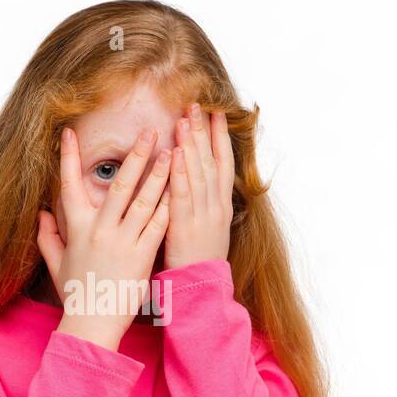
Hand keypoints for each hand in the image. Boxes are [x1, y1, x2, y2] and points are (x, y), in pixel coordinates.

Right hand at [36, 126, 171, 350]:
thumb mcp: (57, 264)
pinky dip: (169, 205)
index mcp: (76, 228)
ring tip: (172, 152)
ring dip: (159, 174)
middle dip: (135, 156)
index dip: (67, 158)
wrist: (92, 324)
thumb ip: (47, 237)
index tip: (69, 132)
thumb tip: (41, 215)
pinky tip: (181, 188)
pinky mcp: (142, 256)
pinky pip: (158, 224)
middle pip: (119, 185)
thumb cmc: (76, 294)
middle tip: (149, 132)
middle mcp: (100, 230)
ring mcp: (122, 242)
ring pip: (143, 200)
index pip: (69, 186)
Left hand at [163, 102, 233, 270]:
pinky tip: (173, 154)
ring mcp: (203, 216)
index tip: (217, 113)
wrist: (202, 291)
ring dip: (191, 145)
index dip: (220, 138)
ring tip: (185, 119)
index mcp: (222, 206)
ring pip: (199, 174)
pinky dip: (179, 173)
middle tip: (197, 105)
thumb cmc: (200, 262)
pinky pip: (182, 196)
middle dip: (204, 132)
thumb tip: (196, 184)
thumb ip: (204, 205)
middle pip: (211, 162)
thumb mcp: (209, 230)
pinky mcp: (186, 227)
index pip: (224, 164)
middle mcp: (216, 207)